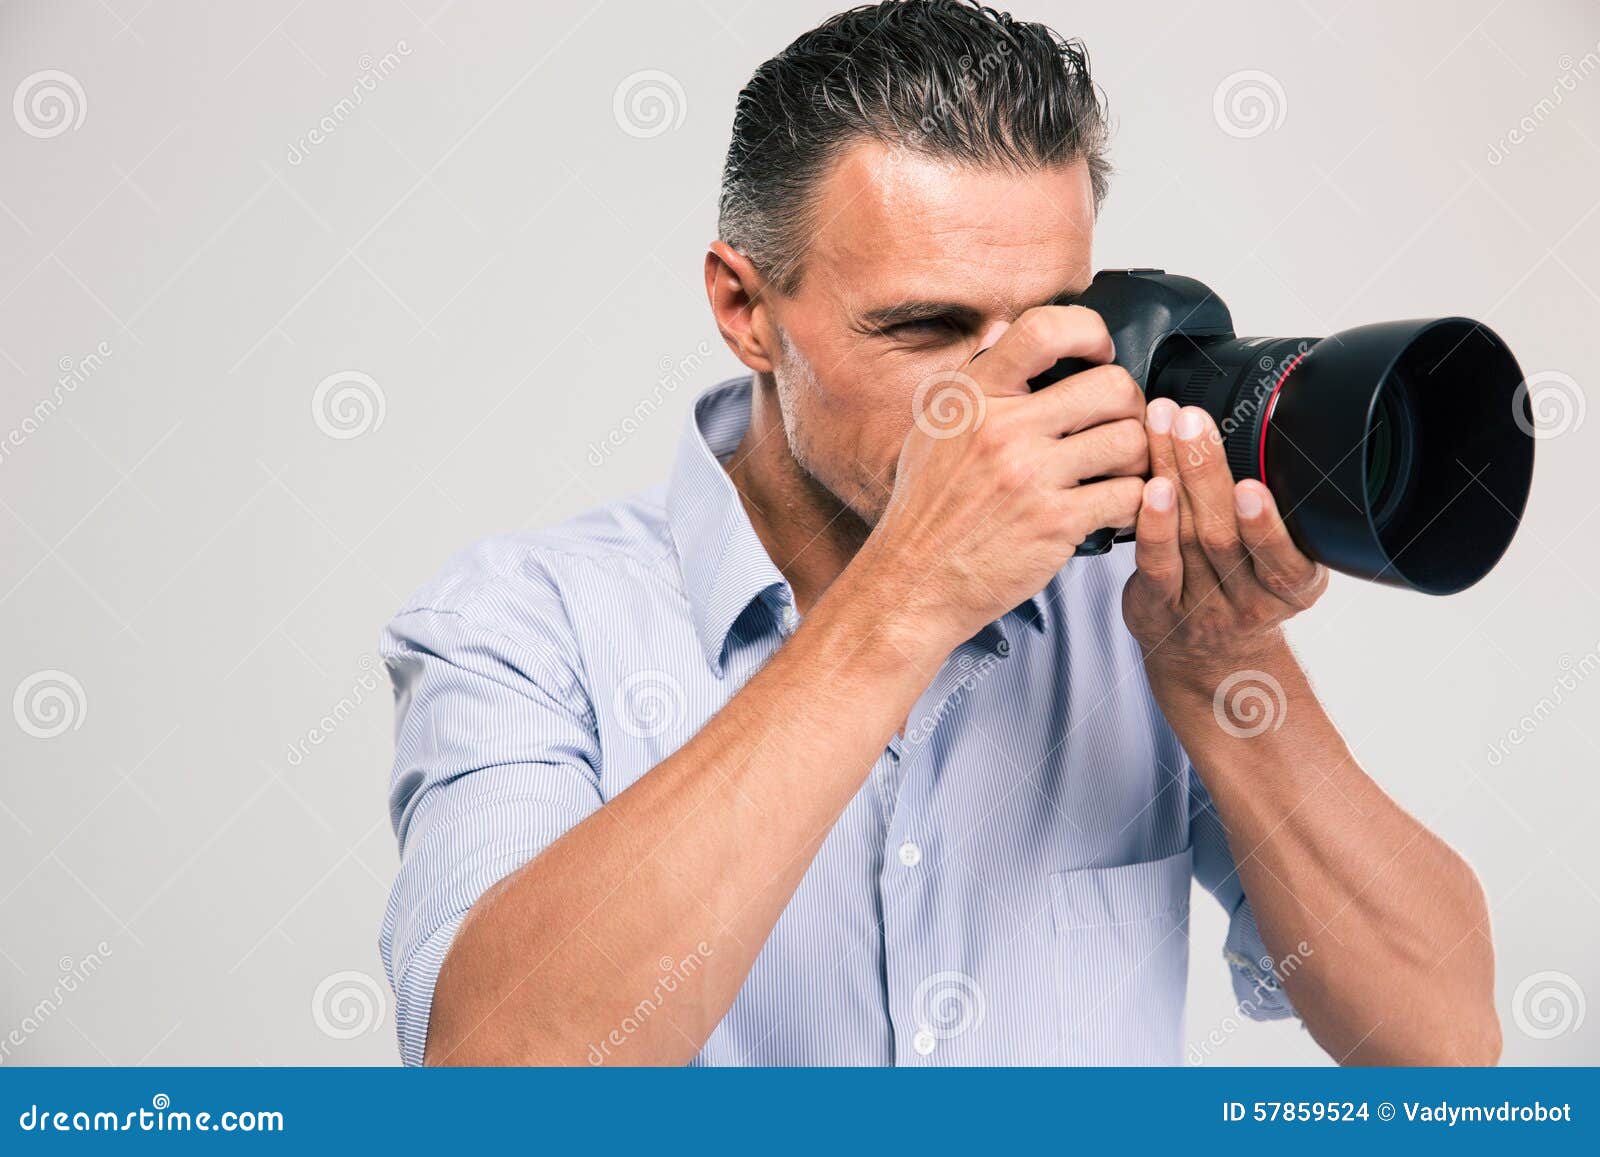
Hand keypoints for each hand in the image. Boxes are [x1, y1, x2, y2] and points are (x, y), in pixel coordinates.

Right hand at [854, 305, 1146, 652]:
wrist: (913, 582)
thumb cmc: (926, 510)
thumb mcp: (934, 429)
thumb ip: (974, 380)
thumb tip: (1003, 329)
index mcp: (974, 397)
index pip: (1045, 329)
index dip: (1090, 333)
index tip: (1098, 355)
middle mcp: (1003, 429)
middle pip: (1111, 386)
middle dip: (1130, 407)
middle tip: (1120, 427)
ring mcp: (1031, 476)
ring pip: (1130, 440)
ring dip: (1139, 459)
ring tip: (1120, 473)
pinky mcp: (1055, 523)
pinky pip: (1129, 495)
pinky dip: (1134, 504)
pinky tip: (1115, 511)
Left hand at [1121, 398, 1327, 676]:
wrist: (1208, 657)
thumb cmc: (1241, 589)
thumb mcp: (1277, 562)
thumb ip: (1267, 512)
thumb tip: (1240, 431)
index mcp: (1295, 585)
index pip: (1285, 557)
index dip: (1266, 524)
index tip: (1252, 485)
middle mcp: (1252, 601)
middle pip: (1226, 534)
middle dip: (1208, 469)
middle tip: (1192, 421)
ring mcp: (1202, 608)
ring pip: (1187, 538)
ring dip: (1173, 475)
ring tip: (1163, 429)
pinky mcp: (1158, 609)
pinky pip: (1155, 563)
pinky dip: (1152, 523)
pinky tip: (1147, 487)